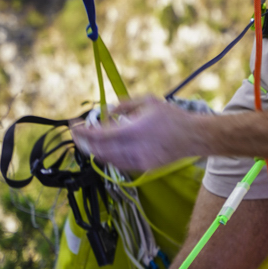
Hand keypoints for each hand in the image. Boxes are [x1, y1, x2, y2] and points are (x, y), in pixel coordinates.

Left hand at [71, 97, 208, 174]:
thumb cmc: (173, 117)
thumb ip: (124, 105)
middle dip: (82, 142)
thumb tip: (107, 111)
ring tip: (88, 141)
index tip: (73, 125)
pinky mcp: (143, 167)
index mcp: (133, 131)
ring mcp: (138, 161)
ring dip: (94, 151)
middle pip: (98, 151)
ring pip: (106, 160)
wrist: (194, 137)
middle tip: (76, 133)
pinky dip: (107, 156)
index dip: (82, 132)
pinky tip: (105, 149)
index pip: (98, 135)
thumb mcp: (148, 101)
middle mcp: (133, 149)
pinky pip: (118, 164)